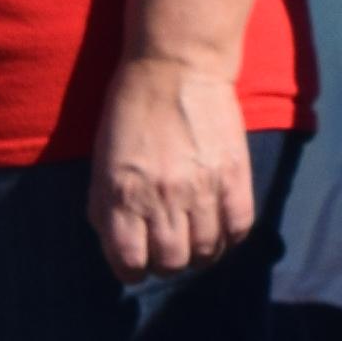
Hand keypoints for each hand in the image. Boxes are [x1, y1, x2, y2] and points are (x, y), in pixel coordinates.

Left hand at [87, 51, 255, 281]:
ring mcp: (200, 188)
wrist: (175, 69)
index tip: (138, 264)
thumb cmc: (130, 115)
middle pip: (171, 262)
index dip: (133, 271)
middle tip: (169, 252)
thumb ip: (107, 208)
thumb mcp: (102, 166)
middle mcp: (159, 199)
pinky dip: (231, 237)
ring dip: (201, 254)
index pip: (129, 262)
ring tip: (198, 241)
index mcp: (120, 197)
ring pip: (206, 250)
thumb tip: (123, 246)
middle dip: (168, 264)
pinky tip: (222, 229)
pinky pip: (239, 226)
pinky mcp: (233, 174)